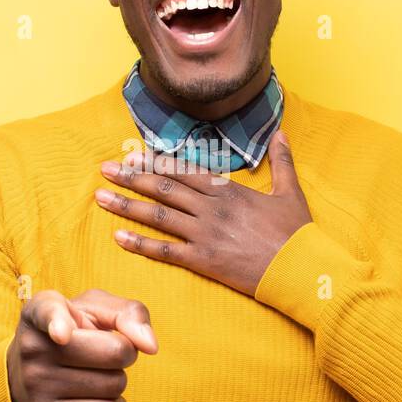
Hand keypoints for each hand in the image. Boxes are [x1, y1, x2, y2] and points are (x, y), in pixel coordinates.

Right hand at [6, 288, 157, 401]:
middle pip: (115, 352)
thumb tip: (151, 346)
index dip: (57, 322)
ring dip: (117, 379)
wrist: (29, 374)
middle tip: (103, 351)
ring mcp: (35, 383)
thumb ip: (129, 313)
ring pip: (115, 385)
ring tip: (91, 372)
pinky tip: (97, 396)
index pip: (49, 312)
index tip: (62, 336)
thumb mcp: (96, 310)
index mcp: (40, 309)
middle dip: (124, 351)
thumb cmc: (74, 331)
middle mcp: (32, 346)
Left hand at [94, 129, 312, 296]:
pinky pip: (165, 251)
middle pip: (163, 188)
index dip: (155, 162)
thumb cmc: (297, 233)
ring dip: (126, 205)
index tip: (132, 155)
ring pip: (158, 216)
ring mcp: (205, 234)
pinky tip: (118, 237)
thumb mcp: (291, 191)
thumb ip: (282, 160)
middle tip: (105, 169)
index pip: (183, 171)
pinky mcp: (204, 261)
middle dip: (131, 177)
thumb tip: (282, 132)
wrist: (301, 269)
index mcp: (228, 190)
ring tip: (100, 198)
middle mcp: (211, 208)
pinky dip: (140, 244)